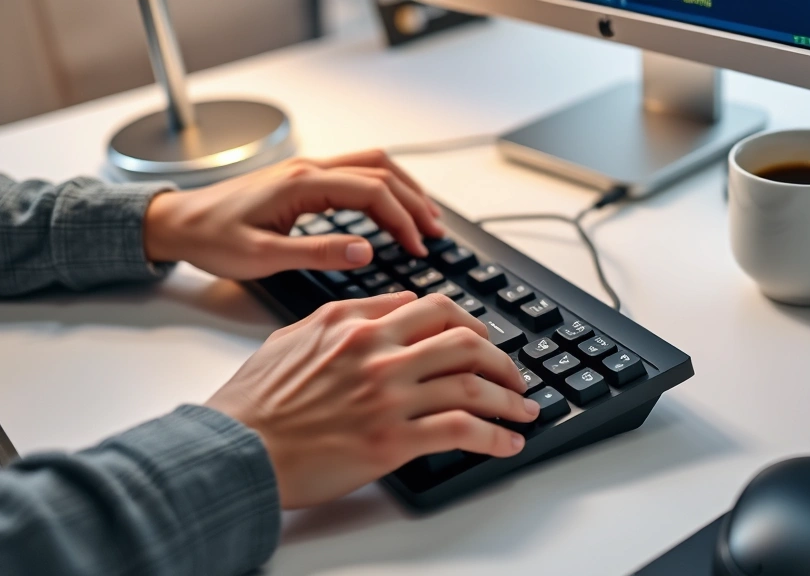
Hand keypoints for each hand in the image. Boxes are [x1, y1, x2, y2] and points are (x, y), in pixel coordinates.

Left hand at [143, 150, 445, 279]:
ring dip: (403, 189)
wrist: (176, 224)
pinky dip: (383, 188)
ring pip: (372, 166)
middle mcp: (308, 169)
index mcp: (302, 184)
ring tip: (425, 218)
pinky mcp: (303, 180)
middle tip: (435, 231)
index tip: (418, 247)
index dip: (402, 219)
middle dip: (414, 200)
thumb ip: (317, 252)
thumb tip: (366, 250)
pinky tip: (390, 210)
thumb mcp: (262, 256)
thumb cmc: (211, 239)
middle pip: (381, 171)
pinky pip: (356, 173)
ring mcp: (306, 171)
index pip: (372, 191)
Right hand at [205, 292, 539, 508]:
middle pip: (465, 340)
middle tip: (515, 375)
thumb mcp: (296, 334)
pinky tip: (509, 444)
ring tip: (526, 409)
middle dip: (502, 358)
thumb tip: (390, 303)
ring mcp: (388, 395)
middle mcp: (379, 352)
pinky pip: (462, 431)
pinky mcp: (392, 439)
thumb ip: (347, 312)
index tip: (481, 341)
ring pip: (473, 383)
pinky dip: (495, 437)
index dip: (469, 324)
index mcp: (357, 323)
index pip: (434, 309)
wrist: (234, 448)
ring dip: (510, 398)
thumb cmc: (257, 400)